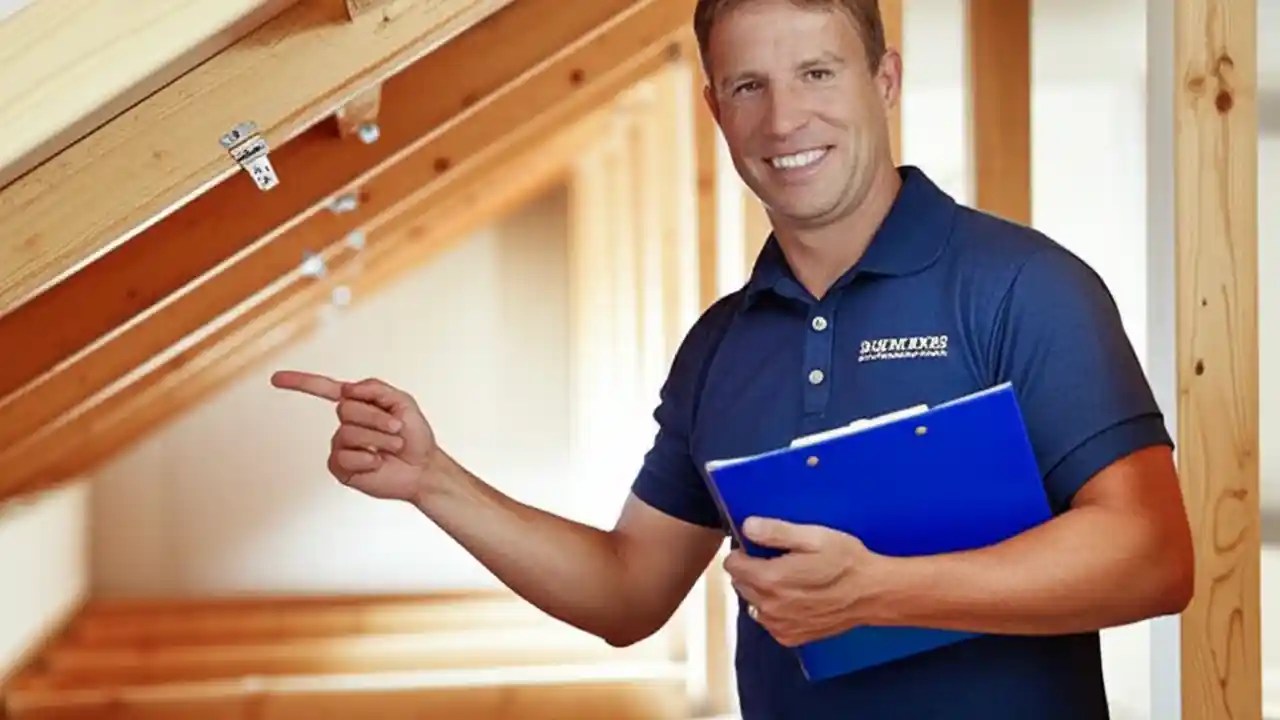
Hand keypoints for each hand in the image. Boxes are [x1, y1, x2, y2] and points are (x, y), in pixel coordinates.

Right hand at [271, 371, 436, 501]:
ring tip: (393, 446)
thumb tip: (347, 389)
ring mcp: (341, 445)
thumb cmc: (415, 436)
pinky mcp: (341, 467)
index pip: (325, 389)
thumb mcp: (403, 402)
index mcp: (358, 404)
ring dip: (379, 438)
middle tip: (397, 428)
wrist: (423, 469)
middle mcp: (346, 423)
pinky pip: (345, 456)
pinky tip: (378, 462)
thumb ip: (375, 389)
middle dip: (376, 418)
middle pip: (346, 409)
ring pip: (349, 432)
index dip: (300, 382)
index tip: (276, 379)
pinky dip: (368, 458)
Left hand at [724, 517, 886, 646]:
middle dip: (752, 570)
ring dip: (763, 590)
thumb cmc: (845, 561)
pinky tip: (797, 598)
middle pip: (741, 584)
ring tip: (791, 579)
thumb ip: (775, 532)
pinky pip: (769, 620)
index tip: (759, 548)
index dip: (743, 552)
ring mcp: (778, 625)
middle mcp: (769, 607)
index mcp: (770, 580)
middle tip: (780, 560)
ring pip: (753, 603)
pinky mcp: (790, 637)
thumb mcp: (813, 536)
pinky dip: (776, 609)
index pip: (732, 565)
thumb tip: (747, 527)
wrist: (872, 593)